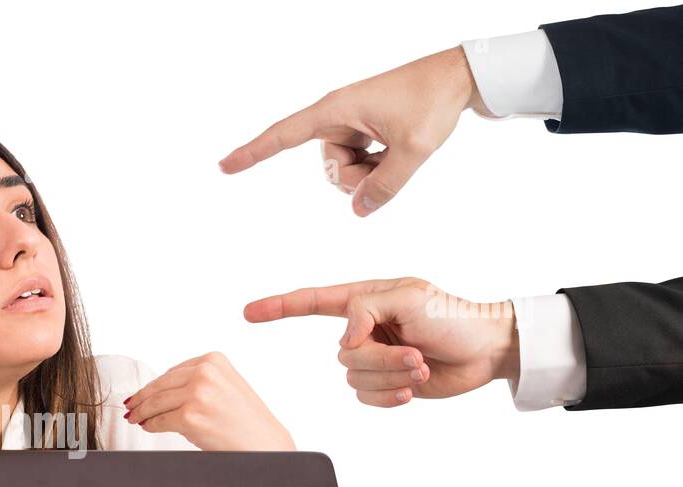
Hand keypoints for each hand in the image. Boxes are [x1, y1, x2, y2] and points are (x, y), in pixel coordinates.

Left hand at [122, 352, 294, 450]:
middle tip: (133, 404)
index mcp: (214, 360)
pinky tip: (148, 426)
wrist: (264, 445)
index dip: (156, 384)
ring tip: (135, 417)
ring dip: (142, 411)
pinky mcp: (190, 416)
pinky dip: (151, 425)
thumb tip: (165, 391)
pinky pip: (160, 420)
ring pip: (157, 402)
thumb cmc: (248, 423)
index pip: (174, 371)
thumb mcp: (226, 388)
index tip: (145, 392)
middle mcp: (205, 372)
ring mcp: (197, 394)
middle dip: (143, 397)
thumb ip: (200, 383)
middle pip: (161, 384)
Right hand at [218, 47, 484, 215]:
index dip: (253, 152)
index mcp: (336, 111)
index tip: (224, 167)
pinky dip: (380, 168)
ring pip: (347, 173)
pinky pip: (361, 167)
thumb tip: (359, 211)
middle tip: (392, 158)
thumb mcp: (414, 150)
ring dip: (373, 174)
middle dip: (358, 178)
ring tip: (399, 150)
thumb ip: (385, 187)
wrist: (459, 78)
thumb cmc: (433, 101)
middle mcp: (337, 118)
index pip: (284, 136)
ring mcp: (351, 127)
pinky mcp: (364, 133)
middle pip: (331, 170)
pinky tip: (399, 149)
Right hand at [243, 278, 518, 406]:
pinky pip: (366, 398)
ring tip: (421, 367)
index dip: (278, 307)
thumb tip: (343, 341)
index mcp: (364, 300)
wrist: (486, 351)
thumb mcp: (409, 296)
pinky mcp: (385, 384)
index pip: (312, 302)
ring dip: (392, 377)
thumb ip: (365, 309)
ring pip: (354, 378)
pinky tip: (412, 389)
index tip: (249, 313)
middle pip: (343, 353)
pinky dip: (390, 396)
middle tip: (417, 354)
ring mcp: (373, 357)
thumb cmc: (453, 316)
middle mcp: (363, 329)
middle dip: (382, 359)